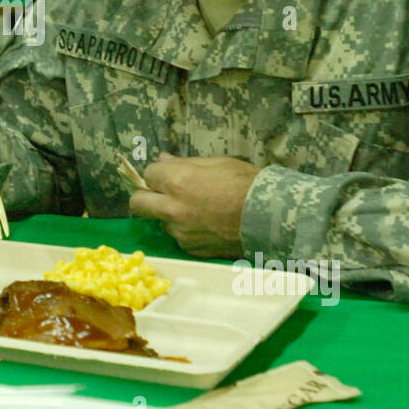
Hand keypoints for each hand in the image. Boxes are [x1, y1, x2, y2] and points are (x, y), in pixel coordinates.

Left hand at [128, 153, 259, 257]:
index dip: (158, 173)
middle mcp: (173, 209)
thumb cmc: (246, 183)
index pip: (148, 174)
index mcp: (177, 182)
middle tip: (160, 193)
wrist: (270, 218)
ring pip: (161, 221)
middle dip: (144, 196)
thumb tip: (163, 159)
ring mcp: (180, 232)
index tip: (167, 174)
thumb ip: (185, 163)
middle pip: (138, 203)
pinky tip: (206, 224)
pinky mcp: (191, 248)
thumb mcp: (217, 163)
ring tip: (196, 210)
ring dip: (169, 214)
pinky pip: (179, 236)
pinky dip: (186, 230)